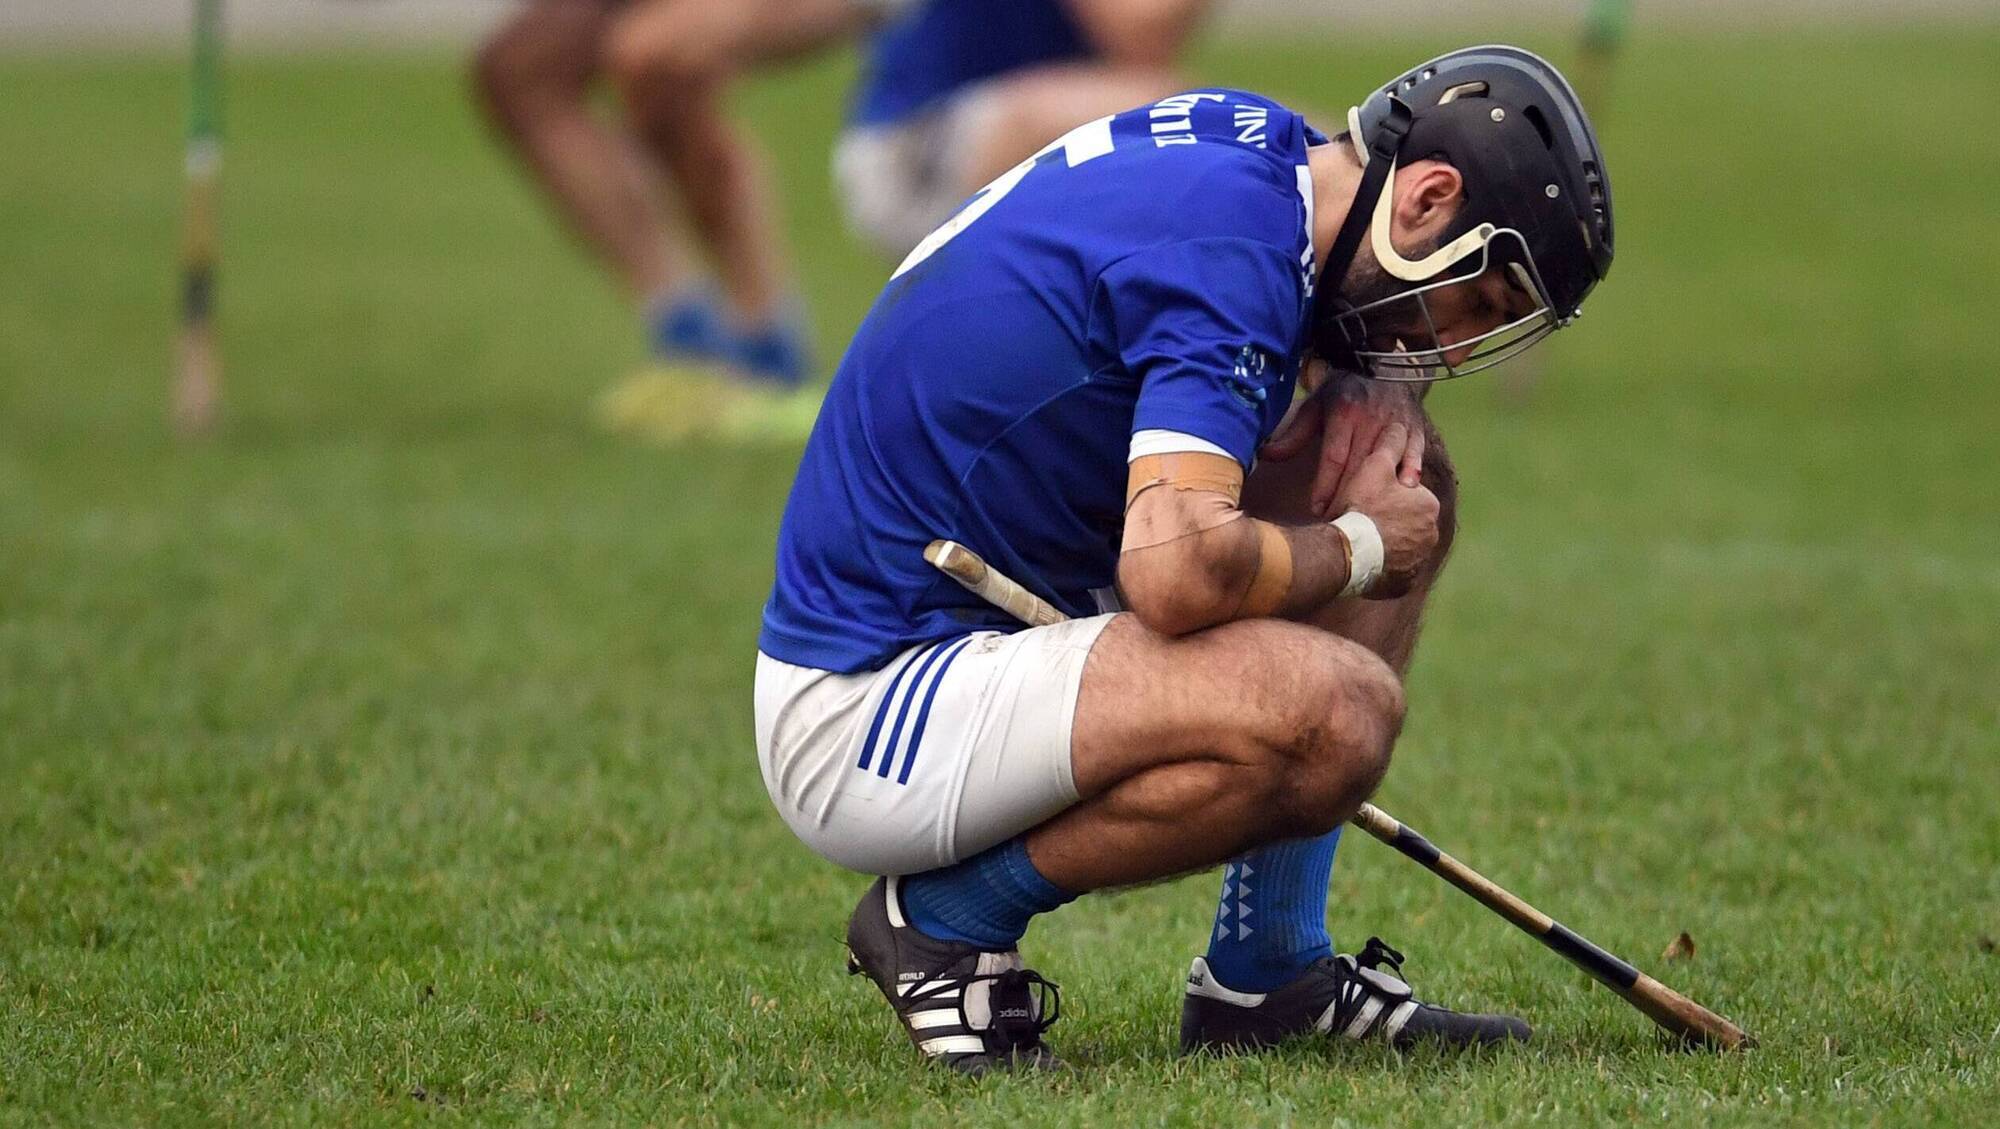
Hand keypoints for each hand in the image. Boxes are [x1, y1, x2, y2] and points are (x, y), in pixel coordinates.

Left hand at [1261, 367, 1425, 517]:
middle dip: (1347, 497)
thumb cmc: (1342, 393)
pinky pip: (1415, 451)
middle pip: (1359, 466)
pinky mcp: (1415, 426)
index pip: (1334, 457)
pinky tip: (1406, 492)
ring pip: (1386, 463)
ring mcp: (1396, 422)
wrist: (1379, 366)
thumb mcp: (1315, 407)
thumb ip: (1294, 434)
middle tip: (1337, 523)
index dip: (1325, 486)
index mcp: (1344, 411)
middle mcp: (1372, 417)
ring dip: (1377, 492)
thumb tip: (1264, 455)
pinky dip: (1412, 470)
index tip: (1316, 510)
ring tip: (1366, 518)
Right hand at [1331, 421, 1438, 597]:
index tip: (1366, 498)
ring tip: (1360, 541)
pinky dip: (1383, 568)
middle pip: (1406, 523)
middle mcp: (1432, 535)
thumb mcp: (1373, 467)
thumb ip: (1390, 445)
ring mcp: (1419, 562)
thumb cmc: (1361, 506)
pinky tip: (1364, 560)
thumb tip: (1398, 425)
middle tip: (1361, 519)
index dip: (1385, 495)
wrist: (1348, 552)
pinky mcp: (1405, 584)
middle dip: (1389, 521)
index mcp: (1428, 505)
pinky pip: (1394, 572)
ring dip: (1386, 544)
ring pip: (1401, 548)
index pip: (1409, 496)